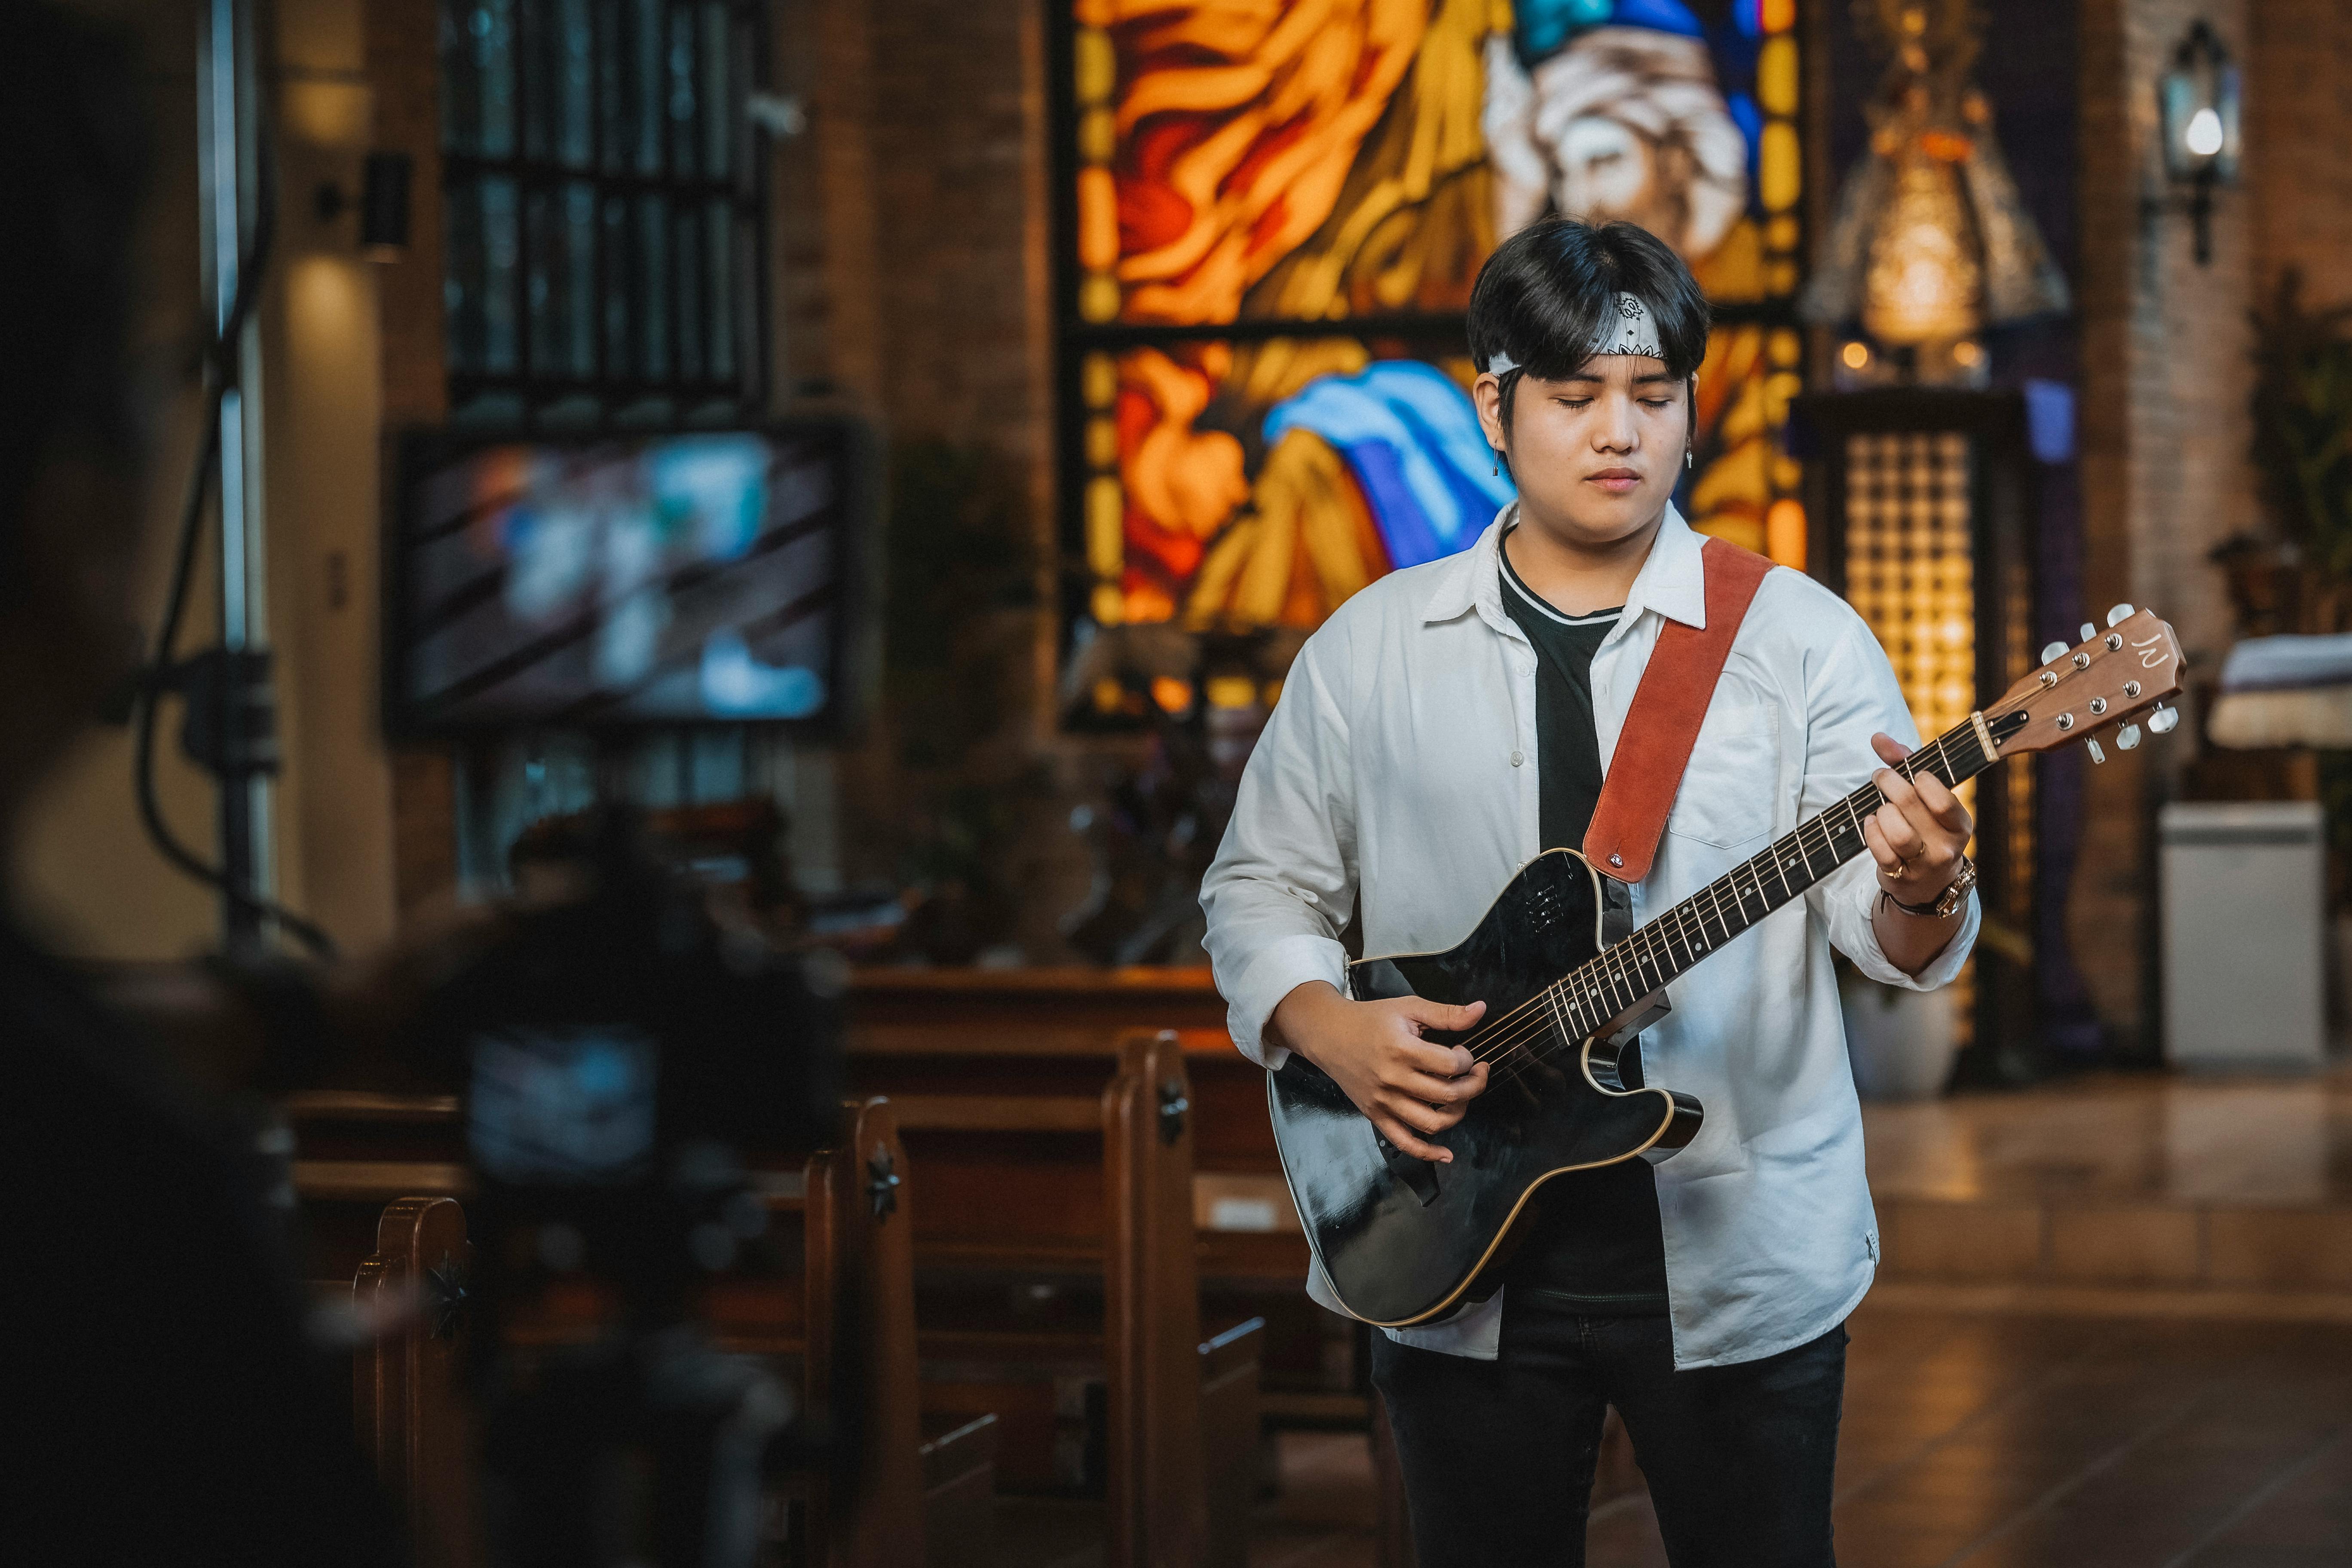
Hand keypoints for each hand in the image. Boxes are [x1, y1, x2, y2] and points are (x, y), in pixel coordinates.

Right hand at [1268, 982, 1489, 1162]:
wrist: (1328, 1034)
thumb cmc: (1370, 1019)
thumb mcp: (1409, 1008)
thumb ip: (1446, 1014)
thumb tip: (1481, 1010)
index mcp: (1401, 1049)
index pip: (1451, 1064)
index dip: (1467, 1059)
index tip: (1463, 1052)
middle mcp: (1392, 1079)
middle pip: (1448, 1095)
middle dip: (1473, 1085)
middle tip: (1475, 1073)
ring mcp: (1383, 1101)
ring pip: (1432, 1123)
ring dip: (1458, 1113)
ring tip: (1461, 1097)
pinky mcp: (1376, 1115)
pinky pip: (1404, 1142)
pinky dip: (1428, 1153)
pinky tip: (1446, 1154)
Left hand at [1862, 732, 1972, 902]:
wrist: (1928, 882)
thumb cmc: (1925, 826)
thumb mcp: (1926, 796)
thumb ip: (1905, 762)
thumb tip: (1878, 737)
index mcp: (1961, 824)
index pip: (1942, 799)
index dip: (1922, 780)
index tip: (1912, 773)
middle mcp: (1947, 846)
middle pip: (1910, 805)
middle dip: (1889, 783)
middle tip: (1881, 777)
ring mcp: (1924, 865)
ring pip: (1896, 832)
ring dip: (1881, 812)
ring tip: (1879, 806)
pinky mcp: (1901, 877)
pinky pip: (1881, 851)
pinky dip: (1870, 832)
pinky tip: (1871, 823)